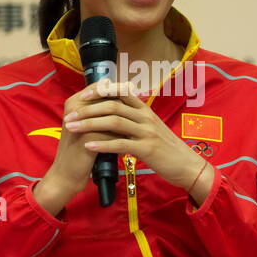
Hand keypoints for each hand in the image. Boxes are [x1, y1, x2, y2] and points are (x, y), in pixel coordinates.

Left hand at [61, 79, 209, 193]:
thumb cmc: (166, 148)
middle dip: (88, 110)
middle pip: (112, 106)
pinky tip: (88, 145)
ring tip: (73, 128)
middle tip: (70, 116)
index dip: (100, 91)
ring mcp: (147, 132)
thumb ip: (135, 119)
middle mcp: (145, 117)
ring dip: (90, 124)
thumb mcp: (151, 128)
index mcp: (145, 110)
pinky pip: (120, 144)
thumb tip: (115, 113)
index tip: (82, 96)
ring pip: (114, 122)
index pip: (121, 92)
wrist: (187, 165)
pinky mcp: (147, 149)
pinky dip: (102, 144)